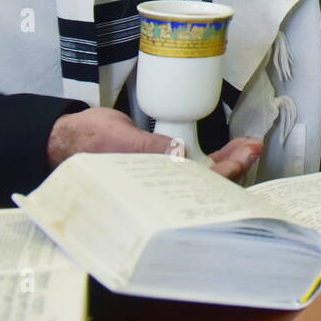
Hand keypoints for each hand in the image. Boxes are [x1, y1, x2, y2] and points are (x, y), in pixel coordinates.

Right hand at [47, 108, 262, 181]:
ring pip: (202, 175)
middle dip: (234, 165)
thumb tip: (177, 155)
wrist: (66, 135)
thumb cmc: (87, 139)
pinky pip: (192, 165)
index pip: (197, 183)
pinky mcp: (160, 163)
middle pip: (206, 182)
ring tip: (247, 147)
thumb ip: (149, 147)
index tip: (246, 153)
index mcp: (148, 184)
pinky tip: (227, 150)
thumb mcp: (120, 138)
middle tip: (254, 147)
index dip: (226, 169)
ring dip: (226, 160)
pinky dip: (211, 157)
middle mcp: (158, 184)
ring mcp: (160, 175)